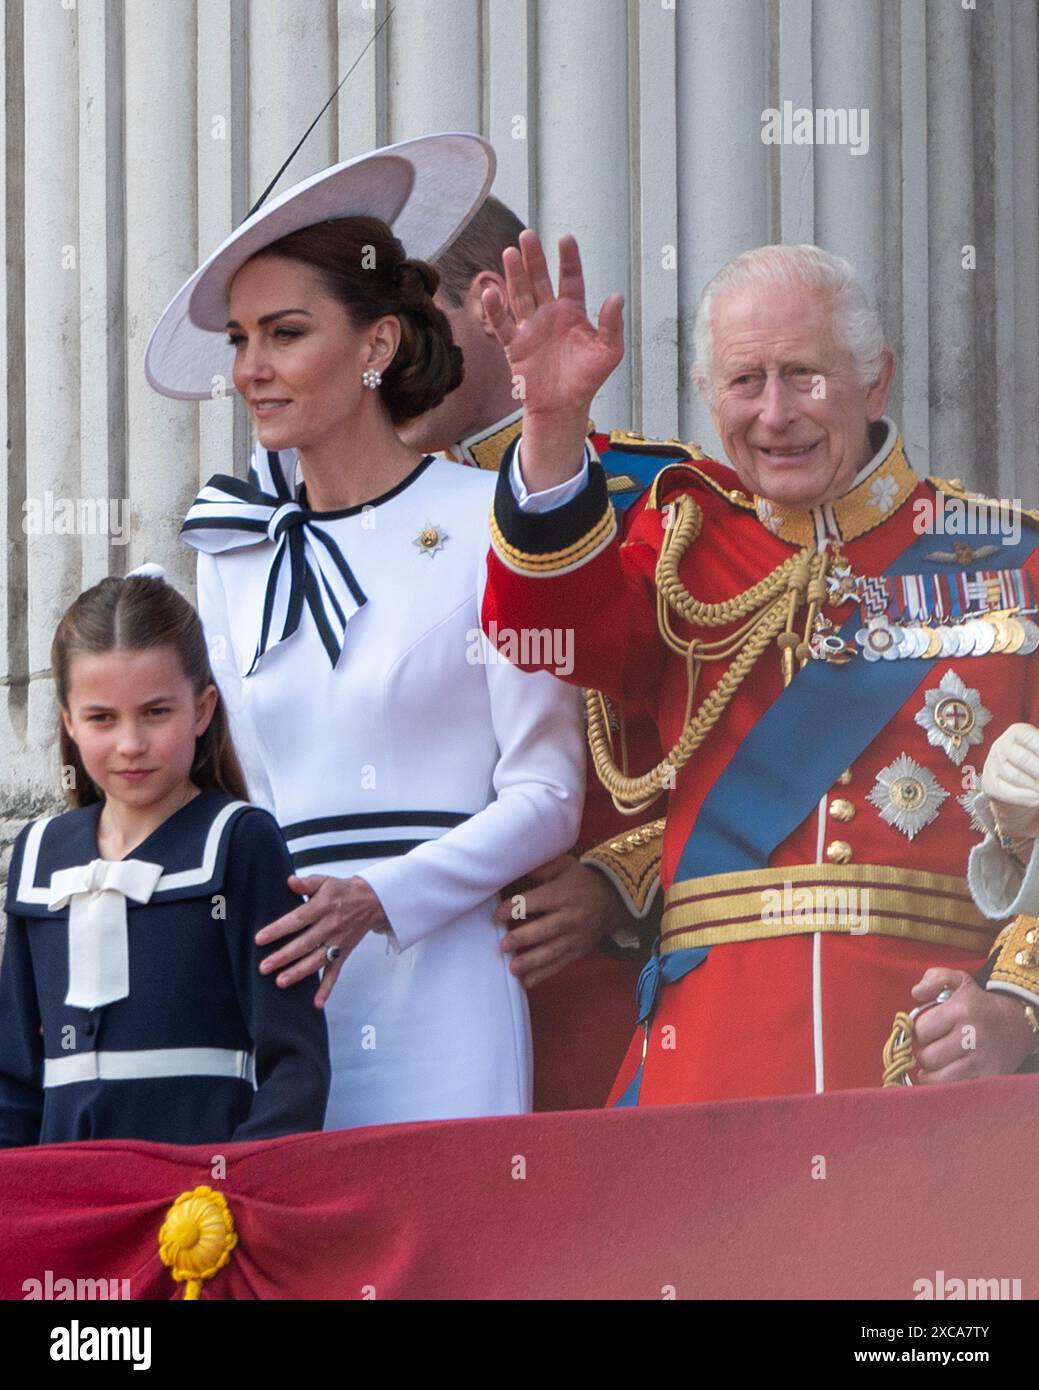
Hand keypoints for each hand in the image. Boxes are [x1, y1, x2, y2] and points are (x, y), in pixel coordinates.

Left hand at [256, 874, 389, 1007]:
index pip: (297, 919)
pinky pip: (335, 972)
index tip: (260, 939)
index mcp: (323, 907)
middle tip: (264, 967)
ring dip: (299, 973)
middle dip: (284, 956)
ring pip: (317, 960)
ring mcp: (338, 942)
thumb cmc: (343, 891)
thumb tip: (290, 881)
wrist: (373, 901)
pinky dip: (327, 988)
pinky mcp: (344, 953)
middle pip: (304, 943)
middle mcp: (330, 926)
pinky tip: (316, 1003)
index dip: (279, 929)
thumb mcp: (325, 881)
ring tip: (280, 982)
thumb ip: (307, 883)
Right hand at [482, 231, 623, 489]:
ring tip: (510, 252)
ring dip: (514, 275)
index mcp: (573, 312)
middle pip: (540, 280)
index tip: (565, 239)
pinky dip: (495, 310)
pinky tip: (491, 292)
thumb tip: (615, 296)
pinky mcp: (514, 345)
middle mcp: (549, 314)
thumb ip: (612, 325)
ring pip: (520, 295)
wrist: (563, 407)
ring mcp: (530, 328)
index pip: (570, 279)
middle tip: (527, 235)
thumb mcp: (608, 353)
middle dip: (534, 259)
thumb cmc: (586, 380)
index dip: (568, 259)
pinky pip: (502, 324)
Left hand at [494, 855, 633, 989]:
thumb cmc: (581, 881)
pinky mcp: (578, 950)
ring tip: (514, 968)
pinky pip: (560, 964)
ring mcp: (575, 937)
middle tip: (504, 945)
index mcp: (564, 894)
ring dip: (532, 962)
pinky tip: (527, 982)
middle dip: (523, 939)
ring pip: (552, 951)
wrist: (612, 900)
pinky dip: (544, 974)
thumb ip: (544, 866)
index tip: (499, 914)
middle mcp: (570, 917)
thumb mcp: (566, 865)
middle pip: (544, 930)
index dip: (516, 908)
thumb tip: (521, 866)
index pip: (537, 901)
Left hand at [909, 967, 1037, 1081]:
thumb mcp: (959, 980)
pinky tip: (948, 1074)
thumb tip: (916, 993)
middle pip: (928, 1057)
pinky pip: (957, 1089)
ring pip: (939, 1078)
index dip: (919, 1032)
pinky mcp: (990, 1077)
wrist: (1018, 1022)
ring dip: (932, 1073)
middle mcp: (972, 1035)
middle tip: (932, 1048)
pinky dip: (947, 1085)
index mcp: (961, 1010)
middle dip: (924, 1053)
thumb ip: (933, 978)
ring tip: (936, 1063)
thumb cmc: (979, 1003)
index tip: (927, 1032)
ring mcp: (982, 1059)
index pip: (922, 1031)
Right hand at [980, 723, 1038, 842]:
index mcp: (1016, 732)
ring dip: (1035, 786)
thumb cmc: (1034, 764)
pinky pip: (1007, 792)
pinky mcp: (989, 784)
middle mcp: (1000, 746)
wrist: (1016, 784)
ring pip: (1015, 777)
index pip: (1031, 739)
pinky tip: (1037, 798)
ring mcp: (992, 765)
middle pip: (1023, 759)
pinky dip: (1026, 797)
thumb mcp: (1038, 753)